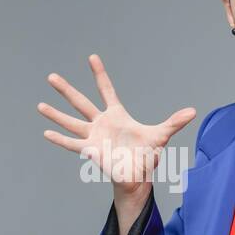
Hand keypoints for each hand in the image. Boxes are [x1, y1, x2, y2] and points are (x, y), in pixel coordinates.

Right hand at [39, 54, 195, 191]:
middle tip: (51, 77)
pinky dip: (59, 139)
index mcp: (117, 115)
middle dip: (66, 90)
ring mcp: (93, 136)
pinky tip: (46, 133)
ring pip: (71, 122)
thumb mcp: (160, 136)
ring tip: (40, 105)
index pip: (106, 90)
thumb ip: (174, 122)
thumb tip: (193, 111)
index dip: (100, 74)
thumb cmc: (146, 155)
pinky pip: (72, 144)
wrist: (137, 176)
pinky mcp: (90, 151)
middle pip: (81, 102)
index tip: (92, 58)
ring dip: (56, 114)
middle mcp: (101, 123)